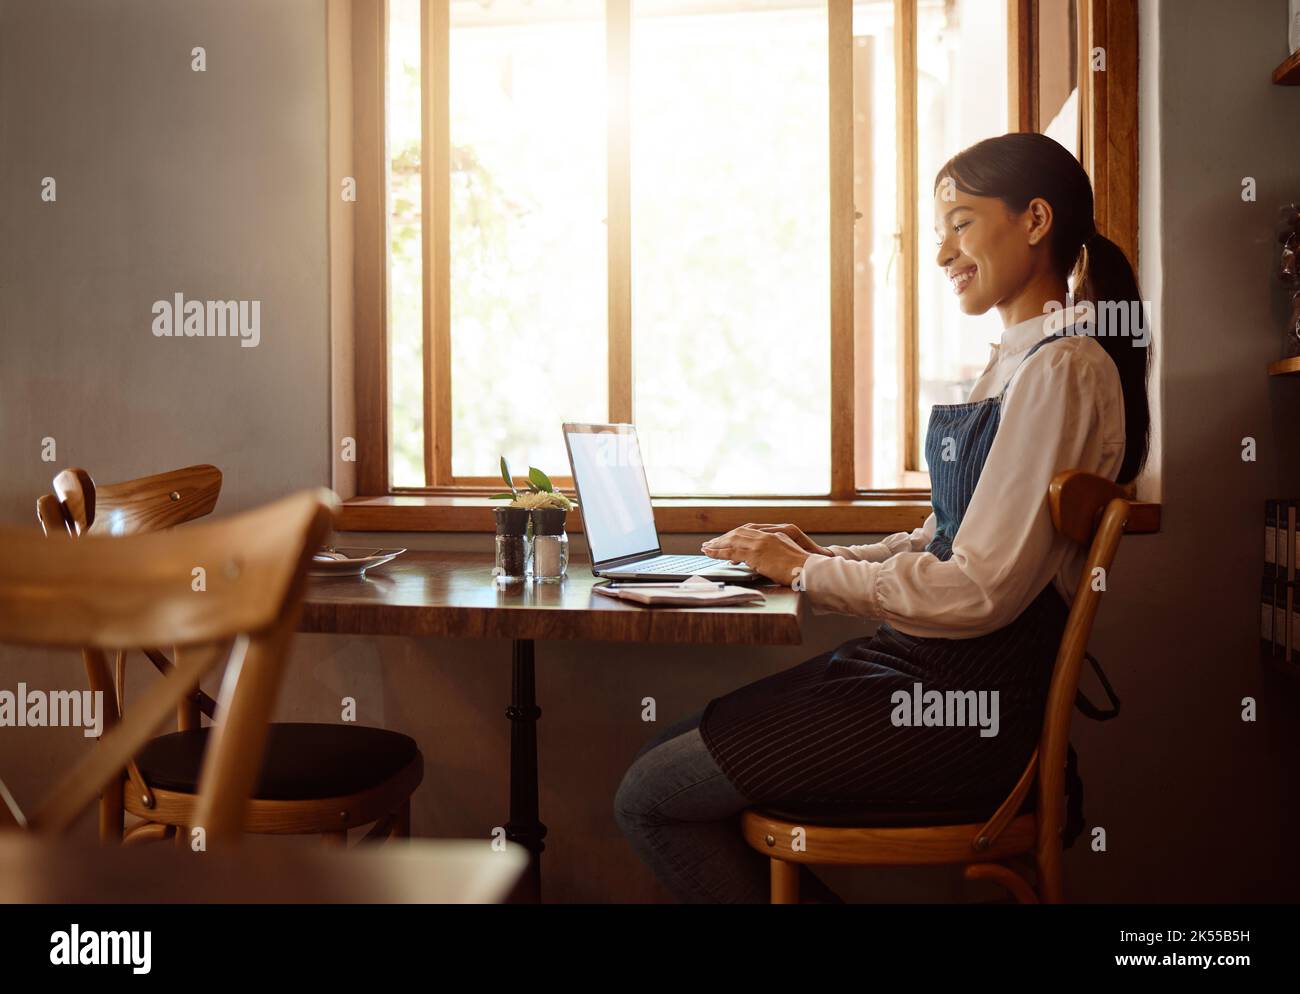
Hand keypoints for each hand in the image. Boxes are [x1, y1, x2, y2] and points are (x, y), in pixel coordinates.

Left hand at [706, 522, 832, 557]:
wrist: (810, 570)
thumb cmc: (803, 568)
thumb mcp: (788, 556)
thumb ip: (774, 554)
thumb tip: (762, 560)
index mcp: (775, 534)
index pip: (750, 531)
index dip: (735, 535)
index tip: (725, 539)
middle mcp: (766, 536)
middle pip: (739, 533)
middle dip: (723, 538)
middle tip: (710, 544)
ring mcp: (761, 543)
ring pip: (733, 540)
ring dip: (717, 544)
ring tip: (706, 548)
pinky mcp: (756, 553)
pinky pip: (732, 551)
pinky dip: (719, 551)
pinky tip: (710, 553)